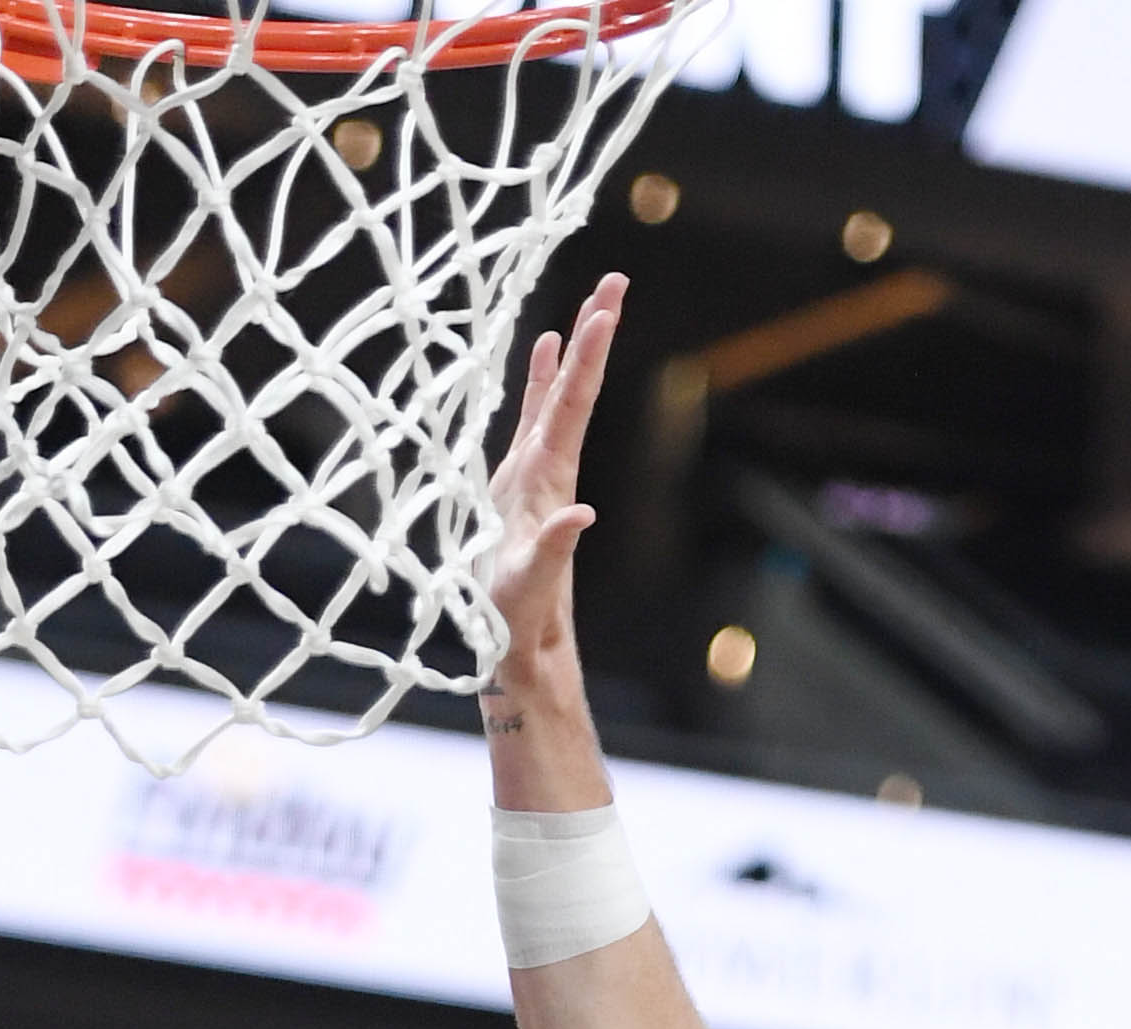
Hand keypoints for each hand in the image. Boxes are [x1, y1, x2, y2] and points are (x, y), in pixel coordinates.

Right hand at [484, 271, 624, 689]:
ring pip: (556, 398)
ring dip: (571, 350)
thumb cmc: (518, 618)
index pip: (573, 408)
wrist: (518, 644)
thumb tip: (581, 515)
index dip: (587, 358)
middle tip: (614, 282)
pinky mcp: (516, 483)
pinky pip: (530, 419)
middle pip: (574, 389)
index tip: (604, 310)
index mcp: (547, 481)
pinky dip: (539, 382)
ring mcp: (533, 473)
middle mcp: (547, 468)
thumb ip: (554, 550)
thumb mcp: (531, 585)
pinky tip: (543, 352)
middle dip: (591, 335)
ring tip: (588, 301)